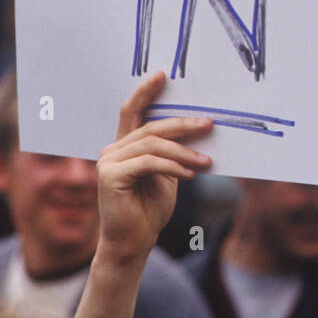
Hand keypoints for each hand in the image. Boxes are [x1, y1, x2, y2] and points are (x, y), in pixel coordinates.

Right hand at [94, 71, 212, 263]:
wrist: (134, 243)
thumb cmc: (150, 210)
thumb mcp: (168, 175)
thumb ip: (173, 153)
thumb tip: (199, 129)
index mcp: (124, 147)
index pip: (132, 112)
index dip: (146, 92)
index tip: (162, 75)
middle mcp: (112, 150)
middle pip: (151, 127)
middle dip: (183, 124)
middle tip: (209, 124)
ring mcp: (108, 162)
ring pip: (152, 144)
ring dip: (184, 151)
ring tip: (206, 161)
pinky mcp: (110, 176)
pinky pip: (149, 162)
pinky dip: (173, 166)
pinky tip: (191, 174)